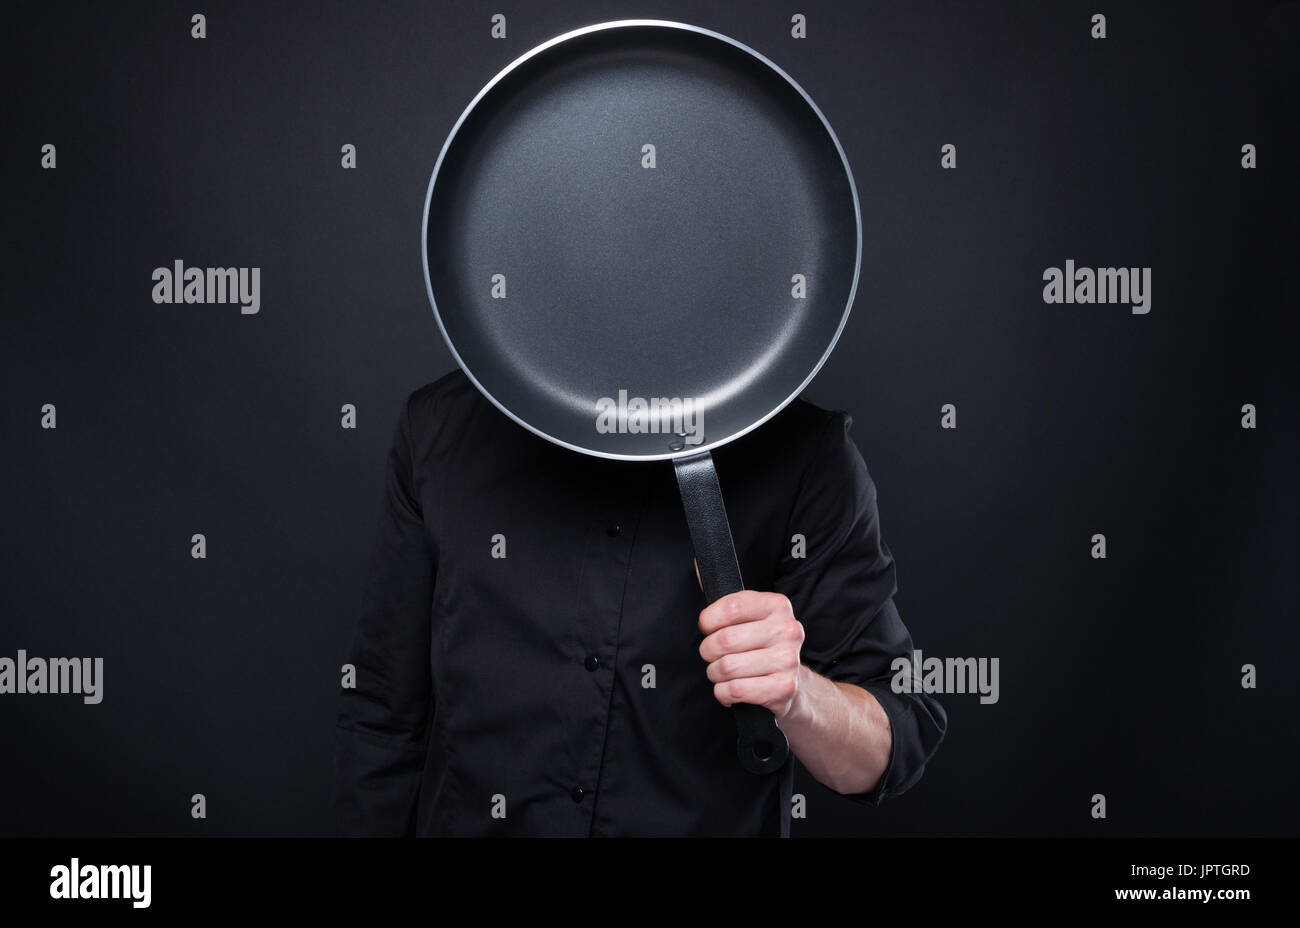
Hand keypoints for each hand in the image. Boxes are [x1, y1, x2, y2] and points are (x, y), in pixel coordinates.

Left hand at [696, 575, 805, 719]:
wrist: (790, 684)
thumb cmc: (761, 647)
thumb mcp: (749, 617)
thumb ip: (724, 597)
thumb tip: (698, 566)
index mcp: (777, 605)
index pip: (732, 606)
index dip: (709, 620)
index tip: (706, 627)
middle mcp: (787, 629)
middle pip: (725, 640)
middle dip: (709, 651)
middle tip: (712, 655)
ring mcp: (788, 659)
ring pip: (727, 667)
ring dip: (715, 674)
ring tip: (722, 673)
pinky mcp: (783, 687)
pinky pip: (735, 689)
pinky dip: (724, 693)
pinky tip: (731, 689)